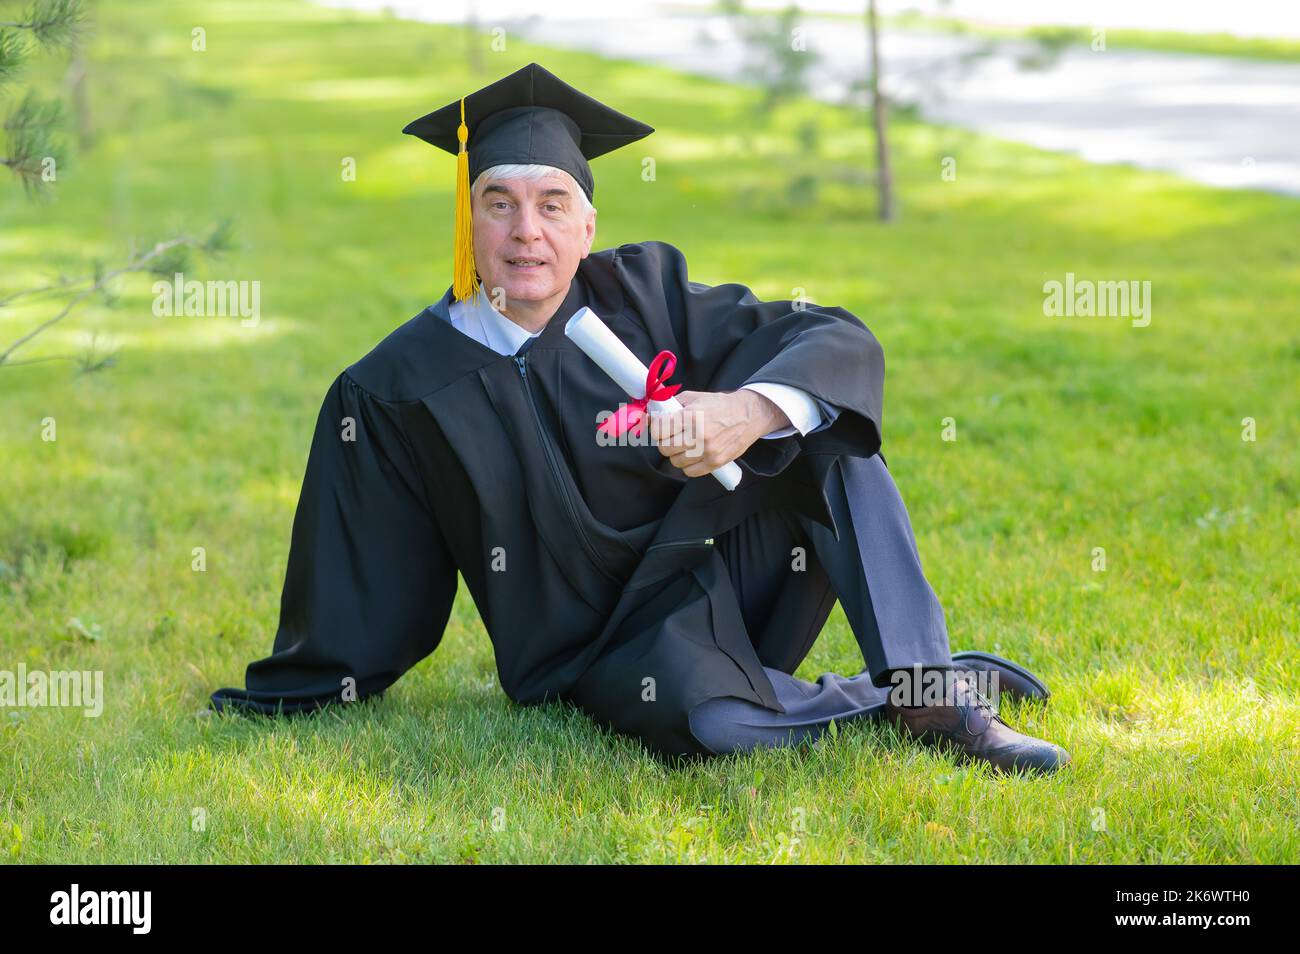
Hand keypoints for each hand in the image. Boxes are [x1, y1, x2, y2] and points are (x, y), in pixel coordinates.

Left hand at [649, 389, 790, 477]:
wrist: (748, 415)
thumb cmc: (719, 405)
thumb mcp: (694, 397)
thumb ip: (671, 405)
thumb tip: (650, 414)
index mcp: (691, 416)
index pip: (659, 430)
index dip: (656, 428)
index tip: (660, 426)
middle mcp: (699, 435)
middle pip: (664, 448)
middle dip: (665, 441)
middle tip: (672, 436)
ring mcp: (708, 451)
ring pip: (675, 461)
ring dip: (676, 454)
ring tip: (684, 444)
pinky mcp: (716, 463)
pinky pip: (689, 472)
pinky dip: (687, 465)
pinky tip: (692, 455)